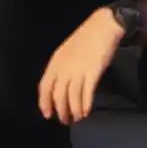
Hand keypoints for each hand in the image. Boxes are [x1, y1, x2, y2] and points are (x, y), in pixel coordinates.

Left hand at [38, 8, 124, 123]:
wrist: (102, 27)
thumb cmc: (86, 38)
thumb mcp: (66, 52)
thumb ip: (61, 68)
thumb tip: (60, 86)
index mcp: (55, 62)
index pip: (44, 87)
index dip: (44, 102)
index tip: (47, 114)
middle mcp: (64, 68)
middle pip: (57, 95)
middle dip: (60, 111)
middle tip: (64, 120)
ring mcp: (78, 70)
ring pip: (71, 97)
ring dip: (73, 111)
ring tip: (76, 118)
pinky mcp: (92, 72)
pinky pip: (86, 93)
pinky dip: (85, 105)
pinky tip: (86, 112)